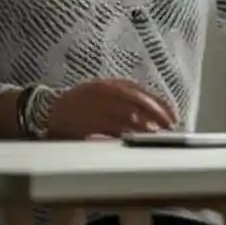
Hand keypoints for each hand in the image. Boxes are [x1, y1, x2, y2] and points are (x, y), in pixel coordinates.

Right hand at [45, 79, 178, 139]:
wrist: (51, 111)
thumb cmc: (85, 102)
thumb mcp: (106, 92)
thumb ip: (129, 97)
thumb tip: (157, 111)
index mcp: (111, 85)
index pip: (143, 94)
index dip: (161, 106)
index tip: (174, 117)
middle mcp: (104, 93)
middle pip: (138, 104)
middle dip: (157, 116)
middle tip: (169, 128)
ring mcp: (94, 107)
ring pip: (126, 117)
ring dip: (144, 127)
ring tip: (155, 134)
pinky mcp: (86, 123)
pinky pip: (109, 129)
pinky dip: (125, 134)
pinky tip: (134, 139)